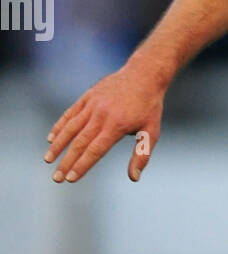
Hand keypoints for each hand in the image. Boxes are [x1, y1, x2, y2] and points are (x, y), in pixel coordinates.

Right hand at [44, 62, 165, 183]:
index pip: (95, 150)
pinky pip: (70, 113)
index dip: (82, 165)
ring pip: (70, 128)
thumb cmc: (149, 106)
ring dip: (58, 145)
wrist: (144, 74)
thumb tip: (134, 178)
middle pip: (79, 143)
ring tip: (48, 160)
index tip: (70, 179)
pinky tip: (51, 139)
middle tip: (56, 178)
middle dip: (66, 162)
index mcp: (116, 126)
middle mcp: (101, 115)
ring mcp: (92, 104)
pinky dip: (60, 126)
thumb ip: (141, 155)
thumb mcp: (152, 131)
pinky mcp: (88, 96)